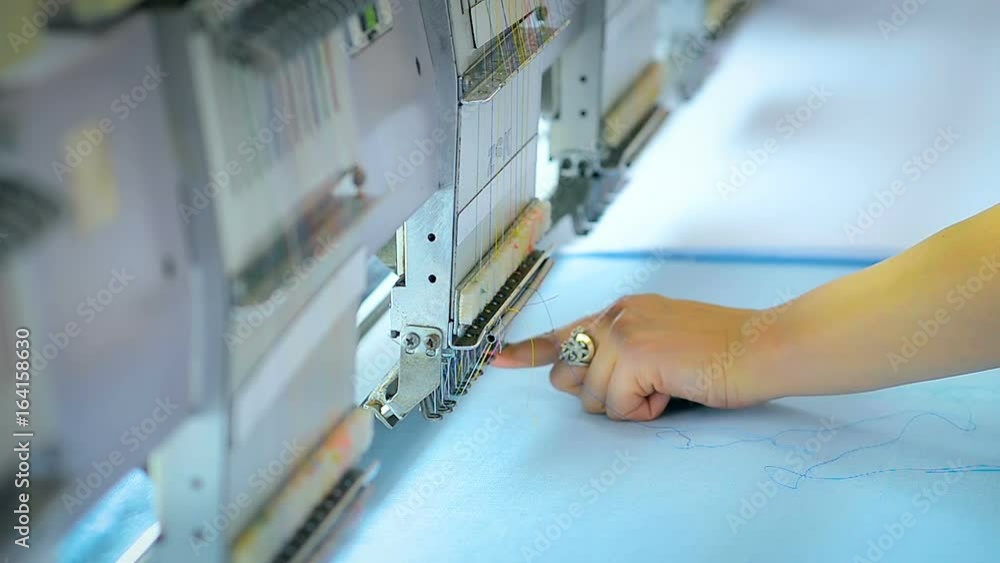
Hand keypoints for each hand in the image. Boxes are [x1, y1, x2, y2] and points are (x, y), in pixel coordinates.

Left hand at [492, 294, 773, 419]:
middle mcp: (616, 316)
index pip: (564, 333)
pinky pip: (616, 406)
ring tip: (668, 387)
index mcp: (622, 311)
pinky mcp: (634, 355)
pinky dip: (644, 412)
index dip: (527, 351)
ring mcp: (623, 333)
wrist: (761, 348)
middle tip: (646, 388)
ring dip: (628, 405)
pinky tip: (672, 392)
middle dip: (599, 394)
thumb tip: (580, 380)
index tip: (498, 359)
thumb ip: (621, 353)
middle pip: (569, 374)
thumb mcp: (662, 344)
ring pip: (592, 397)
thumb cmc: (721, 353)